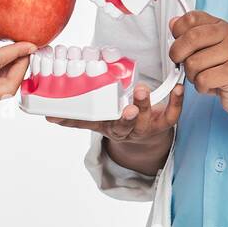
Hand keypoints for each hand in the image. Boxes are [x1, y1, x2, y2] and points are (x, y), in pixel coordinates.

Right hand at [44, 81, 183, 144]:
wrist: (145, 138)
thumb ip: (75, 119)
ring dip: (148, 103)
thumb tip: (48, 116)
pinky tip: (179, 88)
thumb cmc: (118, 122)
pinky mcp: (165, 121)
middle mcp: (132, 130)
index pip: (114, 126)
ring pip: (150, 117)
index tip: (119, 111)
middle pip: (132, 124)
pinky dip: (177, 101)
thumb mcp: (97, 122)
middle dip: (132, 114)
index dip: (116, 120)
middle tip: (132, 101)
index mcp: (114, 129)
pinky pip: (173, 113)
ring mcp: (149, 126)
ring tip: (144, 88)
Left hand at [169, 10, 227, 117]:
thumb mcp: (210, 47)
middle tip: (182, 63)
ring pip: (192, 63)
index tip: (180, 43)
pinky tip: (211, 85)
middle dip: (178, 55)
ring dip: (192, 76)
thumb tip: (173, 22)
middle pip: (189, 39)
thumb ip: (191, 34)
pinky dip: (201, 87)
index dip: (178, 32)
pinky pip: (202, 79)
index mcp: (221, 26)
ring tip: (204, 76)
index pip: (191, 18)